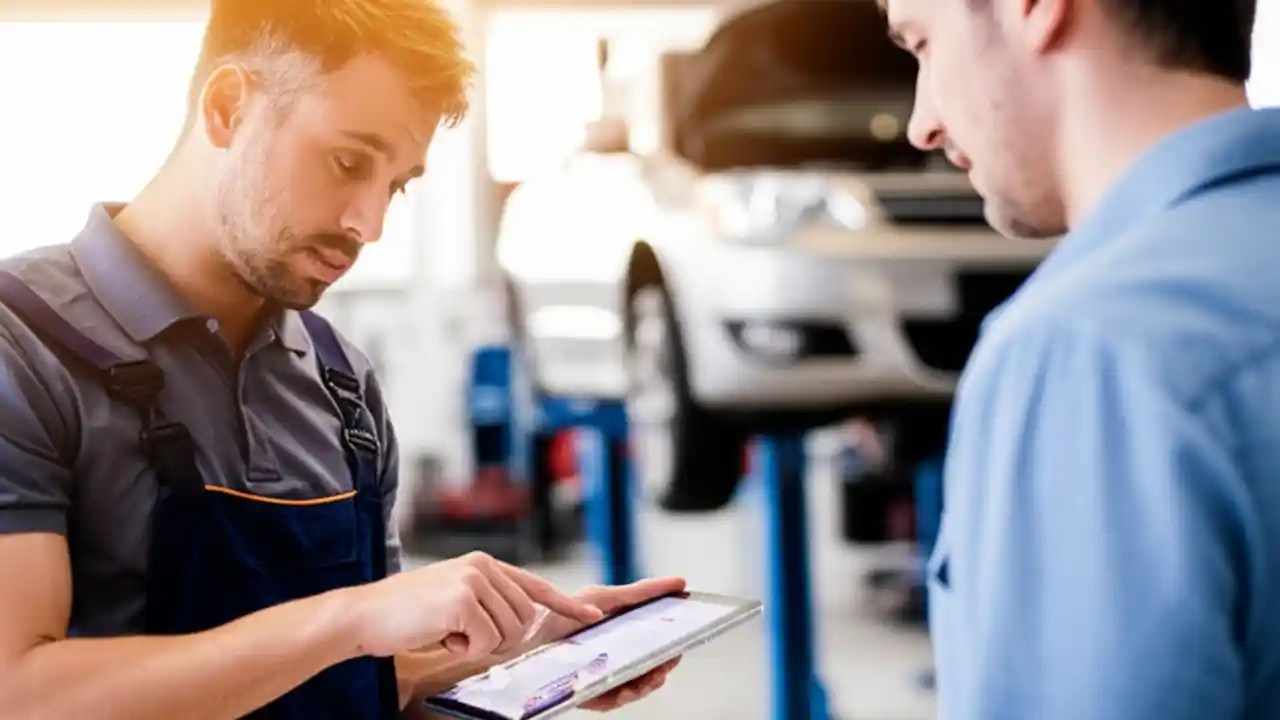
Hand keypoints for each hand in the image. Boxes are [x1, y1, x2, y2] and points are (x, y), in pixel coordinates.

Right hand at [345, 552, 603, 661]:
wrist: (365, 614)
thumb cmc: (406, 613)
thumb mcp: (453, 599)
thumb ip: (486, 603)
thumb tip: (518, 625)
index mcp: (484, 564)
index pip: (534, 586)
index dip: (564, 603)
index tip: (591, 615)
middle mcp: (483, 565)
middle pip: (523, 620)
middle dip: (496, 639)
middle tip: (459, 634)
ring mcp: (474, 579)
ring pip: (507, 633)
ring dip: (477, 644)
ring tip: (446, 630)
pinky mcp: (463, 598)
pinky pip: (485, 641)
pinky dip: (463, 648)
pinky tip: (440, 634)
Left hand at [528, 576, 687, 712]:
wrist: (519, 635)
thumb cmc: (558, 614)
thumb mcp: (601, 598)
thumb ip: (638, 593)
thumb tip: (678, 582)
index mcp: (620, 636)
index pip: (654, 640)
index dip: (672, 639)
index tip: (688, 632)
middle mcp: (613, 658)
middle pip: (649, 666)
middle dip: (664, 663)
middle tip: (673, 655)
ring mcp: (602, 677)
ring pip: (636, 686)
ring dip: (650, 681)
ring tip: (655, 672)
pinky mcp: (588, 694)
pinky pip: (613, 699)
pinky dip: (626, 694)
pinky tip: (631, 686)